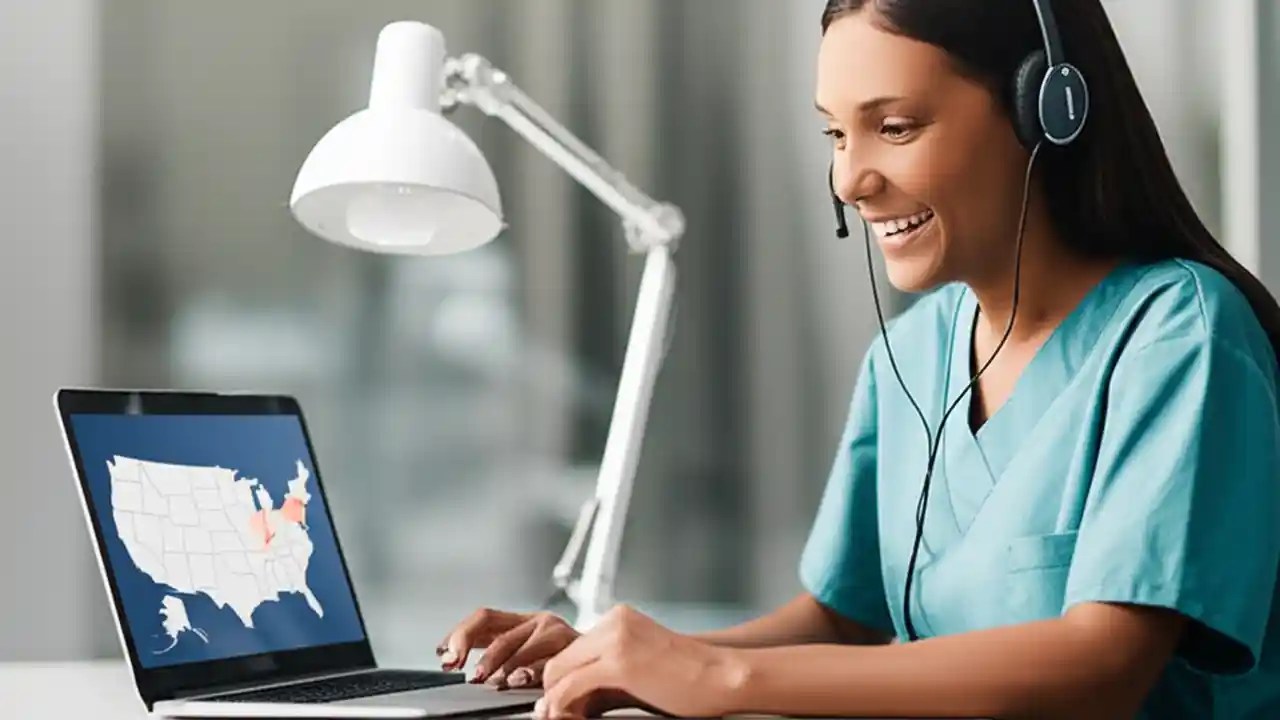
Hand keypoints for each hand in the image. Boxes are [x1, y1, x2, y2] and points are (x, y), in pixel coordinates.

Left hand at [437, 608, 578, 688]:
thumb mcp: (528, 654)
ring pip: (511, 642)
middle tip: (455, 665)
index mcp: (522, 622)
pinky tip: (515, 680)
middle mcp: (536, 621)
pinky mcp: (571, 645)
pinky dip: (526, 672)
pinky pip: (542, 660)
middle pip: (488, 619)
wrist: (609, 666)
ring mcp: (554, 631)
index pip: (482, 618)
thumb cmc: (566, 666)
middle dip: (466, 641)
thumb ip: (499, 653)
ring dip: (493, 663)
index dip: (459, 634)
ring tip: (483, 678)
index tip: (443, 654)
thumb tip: (456, 658)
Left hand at [537, 605, 744, 719]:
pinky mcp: (618, 662)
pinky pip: (571, 685)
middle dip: (552, 690)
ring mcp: (614, 639)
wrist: (722, 675)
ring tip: (562, 718)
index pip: (573, 649)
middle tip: (554, 715)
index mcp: (619, 618)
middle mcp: (613, 621)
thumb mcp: (642, 660)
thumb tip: (576, 695)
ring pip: (559, 671)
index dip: (561, 679)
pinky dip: (561, 704)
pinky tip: (568, 716)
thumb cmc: (691, 676)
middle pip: (561, 659)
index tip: (560, 702)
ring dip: (555, 700)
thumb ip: (609, 667)